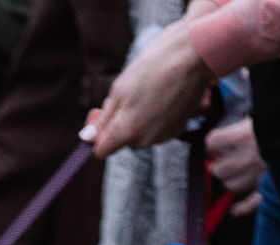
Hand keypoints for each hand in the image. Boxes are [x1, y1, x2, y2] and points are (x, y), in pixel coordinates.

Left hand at [87, 18, 213, 155]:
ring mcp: (164, 136)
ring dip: (137, 118)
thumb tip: (88, 138)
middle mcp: (145, 141)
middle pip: (122, 141)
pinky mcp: (178, 129)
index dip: (97, 135)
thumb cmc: (152, 68)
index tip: (100, 114)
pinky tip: (160, 94)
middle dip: (119, 123)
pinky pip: (157, 129)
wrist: (191, 58)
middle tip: (125, 94)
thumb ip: (104, 119)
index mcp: (127, 132)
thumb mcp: (119, 90)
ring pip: (140, 134)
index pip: (101, 151)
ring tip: (146, 90)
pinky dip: (154, 116)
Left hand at [207, 119, 262, 216]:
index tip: (212, 145)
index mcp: (244, 136)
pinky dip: (241, 208)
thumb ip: (242, 125)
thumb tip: (226, 132)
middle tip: (219, 162)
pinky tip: (235, 209)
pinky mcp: (269, 186)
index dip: (210, 143)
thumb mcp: (260, 116)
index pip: (213, 142)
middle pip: (220, 169)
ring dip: (229, 181)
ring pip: (232, 186)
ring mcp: (259, 174)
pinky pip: (251, 203)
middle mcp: (249, 157)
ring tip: (232, 175)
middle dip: (217, 166)